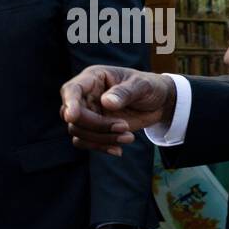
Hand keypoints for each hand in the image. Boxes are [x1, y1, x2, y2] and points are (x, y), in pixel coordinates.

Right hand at [60, 66, 175, 155]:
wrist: (158, 103)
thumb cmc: (149, 87)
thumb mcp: (142, 85)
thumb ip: (125, 92)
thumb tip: (106, 102)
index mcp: (93, 78)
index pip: (72, 90)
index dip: (70, 103)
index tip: (72, 117)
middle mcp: (86, 96)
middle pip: (74, 116)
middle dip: (97, 126)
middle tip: (125, 126)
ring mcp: (89, 113)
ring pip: (78, 131)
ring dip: (101, 139)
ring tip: (129, 137)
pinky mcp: (95, 128)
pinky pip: (85, 142)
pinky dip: (100, 147)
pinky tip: (118, 150)